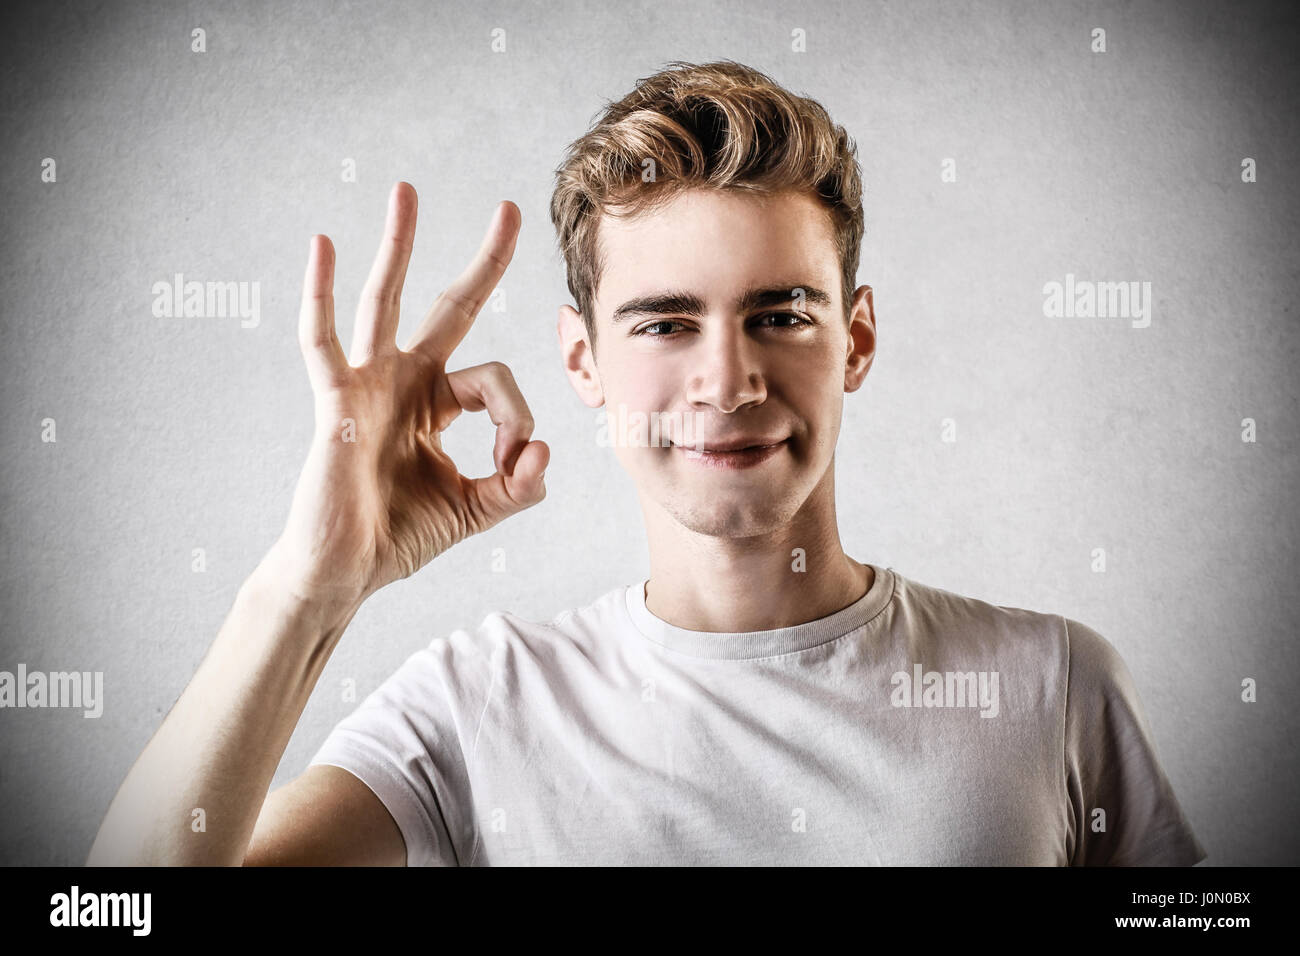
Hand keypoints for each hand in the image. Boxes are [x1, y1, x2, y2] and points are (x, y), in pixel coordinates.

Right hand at [268, 182, 548, 606]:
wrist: (344, 572)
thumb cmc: (399, 537)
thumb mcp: (476, 510)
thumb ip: (518, 485)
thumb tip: (543, 448)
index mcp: (437, 402)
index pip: (496, 381)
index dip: (517, 417)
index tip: (514, 462)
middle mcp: (404, 382)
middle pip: (450, 307)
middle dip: (483, 261)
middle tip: (511, 209)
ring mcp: (366, 385)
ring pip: (386, 301)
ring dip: (398, 245)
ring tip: (407, 190)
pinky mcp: (333, 401)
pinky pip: (322, 340)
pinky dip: (321, 293)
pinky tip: (323, 245)